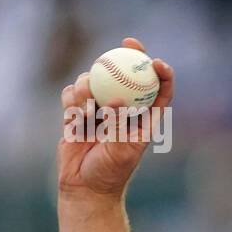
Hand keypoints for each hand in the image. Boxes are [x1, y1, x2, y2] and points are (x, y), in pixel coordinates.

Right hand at [57, 37, 173, 199]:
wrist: (85, 187)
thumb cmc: (111, 172)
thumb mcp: (121, 150)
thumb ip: (119, 125)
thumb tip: (116, 101)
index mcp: (143, 118)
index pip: (157, 88)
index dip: (160, 71)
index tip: (154, 60)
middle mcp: (122, 109)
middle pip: (124, 74)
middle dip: (126, 54)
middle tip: (124, 44)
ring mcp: (98, 108)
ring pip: (94, 80)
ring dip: (89, 86)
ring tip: (87, 110)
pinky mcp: (77, 113)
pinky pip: (72, 94)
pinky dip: (72, 99)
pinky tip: (73, 115)